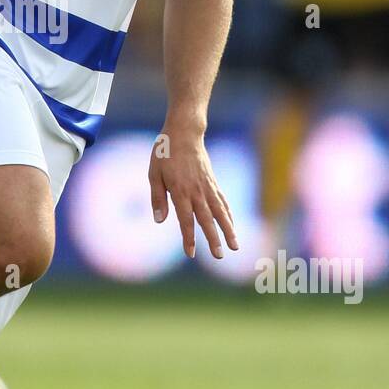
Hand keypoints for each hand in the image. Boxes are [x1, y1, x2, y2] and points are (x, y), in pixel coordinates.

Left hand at [148, 123, 237, 258]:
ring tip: (235, 246)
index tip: (190, 253)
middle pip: (207, 219)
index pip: (185, 219)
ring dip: (228, 230)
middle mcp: (197, 191)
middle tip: (219, 256)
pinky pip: (223, 201)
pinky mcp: (213, 182)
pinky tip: (232, 226)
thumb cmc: (164, 153)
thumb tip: (159, 221)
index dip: (188, 237)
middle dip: (213, 239)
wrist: (184, 132)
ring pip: (220, 212)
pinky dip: (229, 215)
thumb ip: (157, 198)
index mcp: (180, 191)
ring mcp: (207, 187)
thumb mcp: (153, 173)